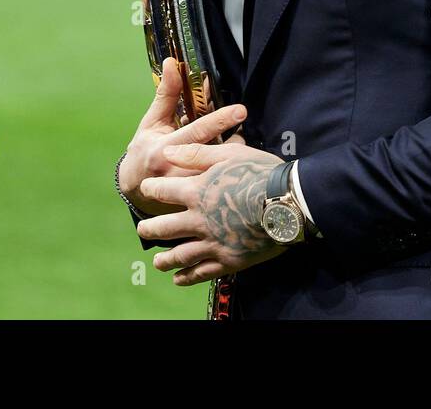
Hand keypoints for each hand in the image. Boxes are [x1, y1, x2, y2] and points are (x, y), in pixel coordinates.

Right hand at [118, 57, 247, 216]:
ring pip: (219, 173)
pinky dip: (227, 172)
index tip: (240, 110)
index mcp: (164, 149)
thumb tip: (171, 62)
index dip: (219, 121)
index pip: (196, 132)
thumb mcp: (151, 122)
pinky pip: (218, 185)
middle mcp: (176, 171)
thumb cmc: (144, 149)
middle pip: (214, 155)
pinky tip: (231, 166)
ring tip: (236, 149)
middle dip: (233, 144)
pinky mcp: (196, 201)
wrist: (135, 189)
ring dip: (232, 159)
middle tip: (243, 134)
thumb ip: (166, 94)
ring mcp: (187, 189)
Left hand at [137, 143, 286, 284]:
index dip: (151, 189)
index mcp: (195, 192)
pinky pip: (201, 273)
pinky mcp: (227, 260)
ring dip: (164, 259)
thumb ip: (196, 154)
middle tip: (142, 230)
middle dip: (149, 229)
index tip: (146, 189)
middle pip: (163, 228)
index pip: (162, 192)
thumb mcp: (229, 154)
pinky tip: (179, 279)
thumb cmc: (260, 173)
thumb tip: (168, 151)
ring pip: (178, 256)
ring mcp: (211, 243)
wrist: (288, 203)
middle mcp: (197, 220)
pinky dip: (187, 277)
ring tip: (157, 262)